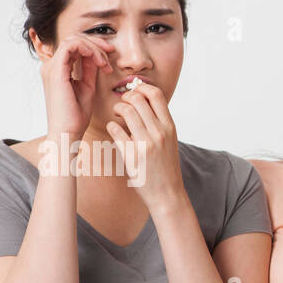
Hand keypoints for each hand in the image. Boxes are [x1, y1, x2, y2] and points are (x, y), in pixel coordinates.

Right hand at [42, 34, 114, 143]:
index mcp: (57, 70)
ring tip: (105, 63)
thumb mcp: (87, 88)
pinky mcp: (56, 71)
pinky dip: (88, 49)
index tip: (109, 59)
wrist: (67, 133)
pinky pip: (70, 46)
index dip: (93, 47)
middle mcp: (51, 66)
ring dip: (94, 48)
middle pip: (73, 40)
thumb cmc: (76, 117)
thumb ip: (89, 71)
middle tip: (111, 54)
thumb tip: (97, 57)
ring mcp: (51, 67)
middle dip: (95, 43)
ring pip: (73, 40)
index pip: (74, 47)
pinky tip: (100, 62)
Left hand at [106, 82, 185, 211]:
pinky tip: (114, 131)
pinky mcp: (133, 155)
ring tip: (117, 116)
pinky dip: (112, 126)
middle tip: (122, 105)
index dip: (141, 88)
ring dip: (117, 109)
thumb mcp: (170, 141)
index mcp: (170, 127)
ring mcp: (146, 144)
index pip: (156, 94)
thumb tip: (144, 102)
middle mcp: (160, 133)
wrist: (168, 194)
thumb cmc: (166, 167)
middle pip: (138, 98)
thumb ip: (160, 123)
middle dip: (126, 97)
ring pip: (125, 111)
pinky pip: (115, 130)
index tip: (135, 94)